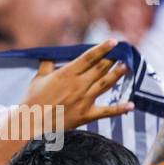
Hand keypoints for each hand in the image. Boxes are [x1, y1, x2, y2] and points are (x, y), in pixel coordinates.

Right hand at [18, 41, 133, 128]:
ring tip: (126, 67)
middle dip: (112, 60)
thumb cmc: (33, 99)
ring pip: (105, 84)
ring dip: (117, 75)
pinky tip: (131, 105)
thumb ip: (48, 64)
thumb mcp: (39, 77)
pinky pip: (107, 111)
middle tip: (123, 53)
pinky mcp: (87, 115)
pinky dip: (120, 109)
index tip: (114, 42)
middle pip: (100, 69)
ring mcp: (84, 100)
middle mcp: (78, 85)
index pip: (88, 57)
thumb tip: (52, 55)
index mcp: (66, 74)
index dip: (102, 49)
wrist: (32, 122)